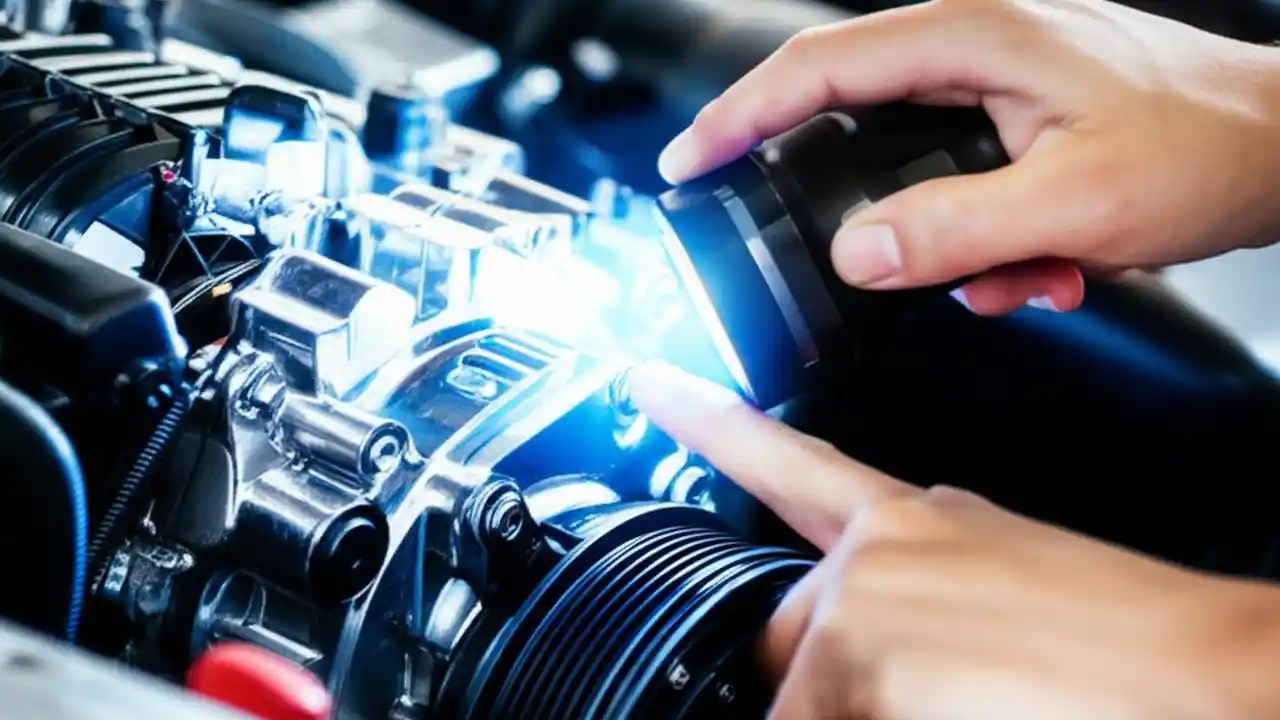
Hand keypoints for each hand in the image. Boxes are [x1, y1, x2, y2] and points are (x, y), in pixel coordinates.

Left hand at [628, 361, 1279, 718]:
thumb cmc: (1126, 643)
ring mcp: (855, 610)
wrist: (1214, 678)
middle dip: (823, 675)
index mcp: (912, 522)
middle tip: (922, 692)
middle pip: (787, 628)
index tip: (650, 383)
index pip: (788, 458)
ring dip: (858, 715)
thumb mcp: (1005, 580)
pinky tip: (955, 717)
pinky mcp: (852, 669)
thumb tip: (873, 611)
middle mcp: (872, 555)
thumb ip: (920, 577)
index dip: (709, 419)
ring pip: (802, 697)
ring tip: (965, 705)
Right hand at [656, 0, 1279, 314]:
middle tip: (826, 248)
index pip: (817, 68)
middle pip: (852, 115)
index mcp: (972, 39)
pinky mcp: (1020, 115)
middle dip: (846, 200)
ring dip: (946, 239)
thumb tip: (856, 253)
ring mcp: (999, 78)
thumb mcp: (1073, 202)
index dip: (739, 116)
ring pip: (912, 167)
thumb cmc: (1207, 146)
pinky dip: (988, 237)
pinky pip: (962, 180)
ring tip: (1020, 272)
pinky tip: (1045, 262)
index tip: (689, 161)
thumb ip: (954, 229)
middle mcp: (977, 45)